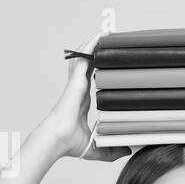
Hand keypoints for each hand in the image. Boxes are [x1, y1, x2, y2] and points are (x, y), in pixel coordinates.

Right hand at [40, 32, 130, 161]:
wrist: (57, 141)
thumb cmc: (69, 144)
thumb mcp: (97, 147)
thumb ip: (112, 150)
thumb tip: (127, 150)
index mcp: (83, 100)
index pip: (93, 79)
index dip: (101, 68)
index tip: (111, 62)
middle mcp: (79, 89)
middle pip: (90, 65)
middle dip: (99, 52)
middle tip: (111, 41)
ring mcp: (76, 84)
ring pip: (86, 58)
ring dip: (95, 44)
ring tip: (108, 32)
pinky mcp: (75, 82)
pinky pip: (83, 59)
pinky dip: (90, 46)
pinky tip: (99, 36)